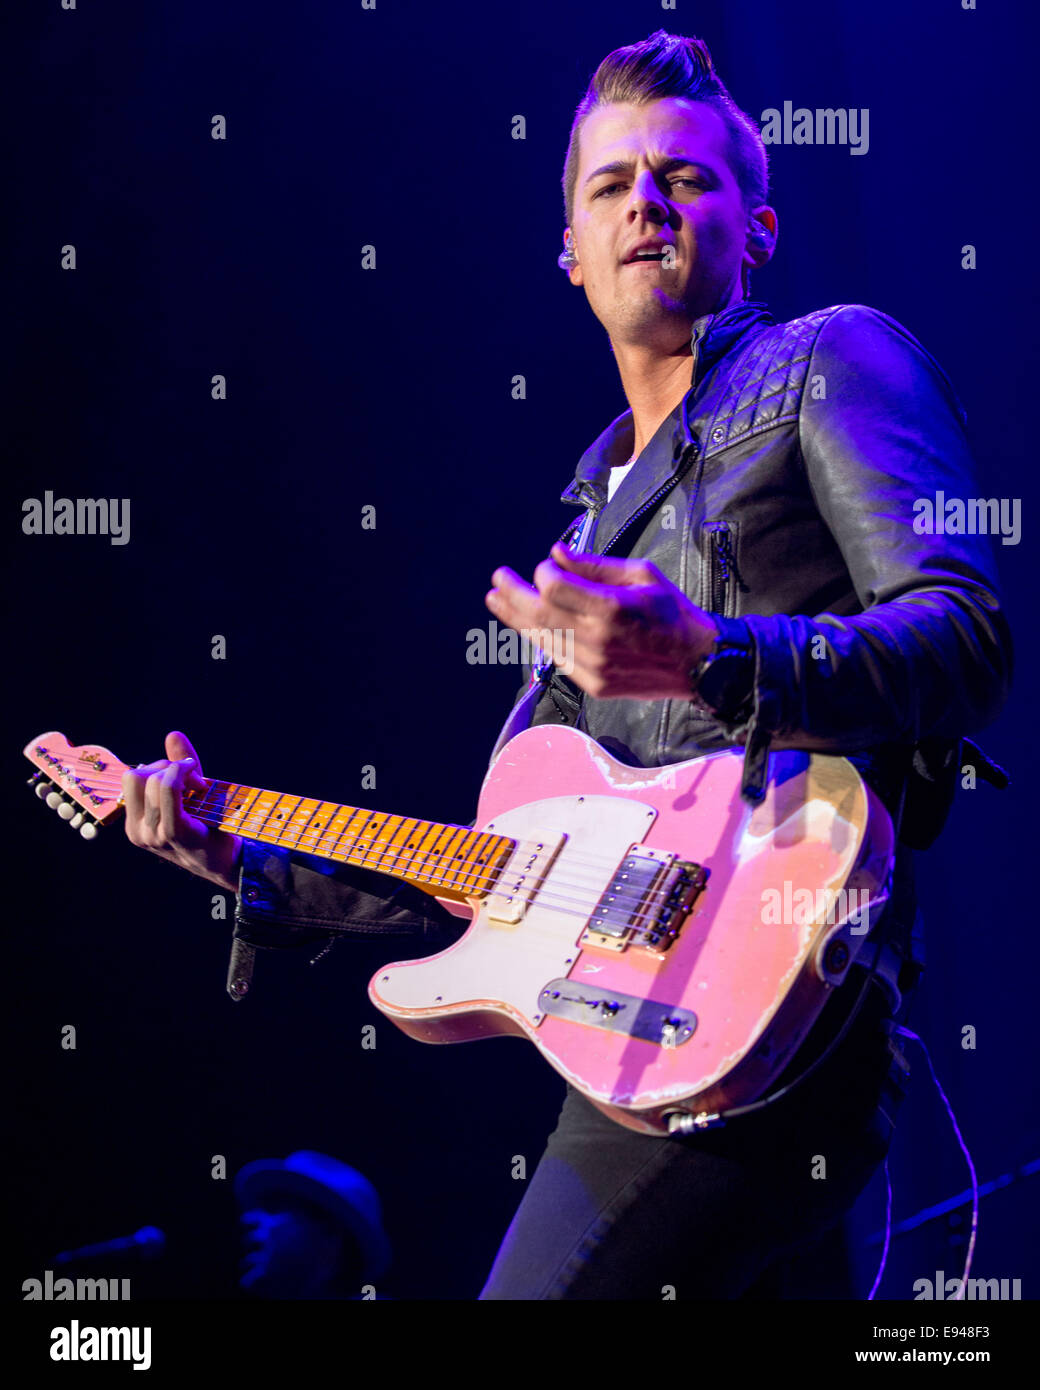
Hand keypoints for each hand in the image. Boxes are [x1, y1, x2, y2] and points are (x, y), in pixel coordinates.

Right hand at [122, 731, 242, 891]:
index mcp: (135, 823)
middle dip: (167, 767)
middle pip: (138, 776)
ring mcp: (154, 835)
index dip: (157, 767)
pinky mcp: (175, 833)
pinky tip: (200, 783)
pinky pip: (169, 791)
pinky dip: (183, 774)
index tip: (182, 775)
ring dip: (181, 773)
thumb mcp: (189, 793)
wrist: (231, 861)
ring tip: (199, 787)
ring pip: (155, 780)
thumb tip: (173, 734)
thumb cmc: (209, 826)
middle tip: (193, 780)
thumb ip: (179, 764)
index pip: (131, 778)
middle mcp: (138, 831)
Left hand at [485, 544, 717, 699]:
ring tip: (498, 601)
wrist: (700, 664)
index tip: (546, 567)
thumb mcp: (641, 575)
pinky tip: (530, 625)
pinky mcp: (594, 685)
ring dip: (517, 618)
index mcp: (611, 609)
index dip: (542, 574)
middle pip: (538, 613)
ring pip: (542, 639)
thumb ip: (594, 566)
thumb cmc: (673, 613)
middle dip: (514, 594)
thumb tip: (555, 553)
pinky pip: (557, 658)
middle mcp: (597, 640)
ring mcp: (593, 667)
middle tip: (498, 580)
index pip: (553, 587)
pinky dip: (541, 639)